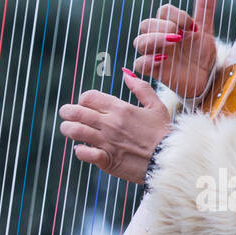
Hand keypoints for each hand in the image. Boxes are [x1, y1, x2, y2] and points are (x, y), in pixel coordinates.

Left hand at [59, 69, 173, 183]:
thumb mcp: (156, 106)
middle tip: (65, 114)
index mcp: (120, 108)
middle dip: (67, 112)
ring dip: (68, 129)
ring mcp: (107, 142)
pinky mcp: (107, 160)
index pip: (89, 97)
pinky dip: (79, 150)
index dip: (83, 99)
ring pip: (76, 131)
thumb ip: (141, 88)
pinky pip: (84, 153)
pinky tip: (80, 149)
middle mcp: (110, 123)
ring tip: (66, 129)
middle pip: (77, 112)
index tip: (84, 105)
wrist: (171, 159)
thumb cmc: (164, 132)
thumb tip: (126, 74)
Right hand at [131, 0, 217, 98]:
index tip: (194, 27)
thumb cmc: (202, 54)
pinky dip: (148, 61)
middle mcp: (158, 37)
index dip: (177, 15)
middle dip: (163, 27)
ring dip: (154, 40)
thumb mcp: (205, 30)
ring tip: (173, 42)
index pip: (163, 11)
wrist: (206, 78)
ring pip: (140, 42)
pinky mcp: (153, 71)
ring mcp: (154, 54)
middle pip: (146, 24)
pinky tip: (164, 59)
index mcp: (169, 25)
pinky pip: (139, 64)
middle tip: (180, 35)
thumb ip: (205, 7)